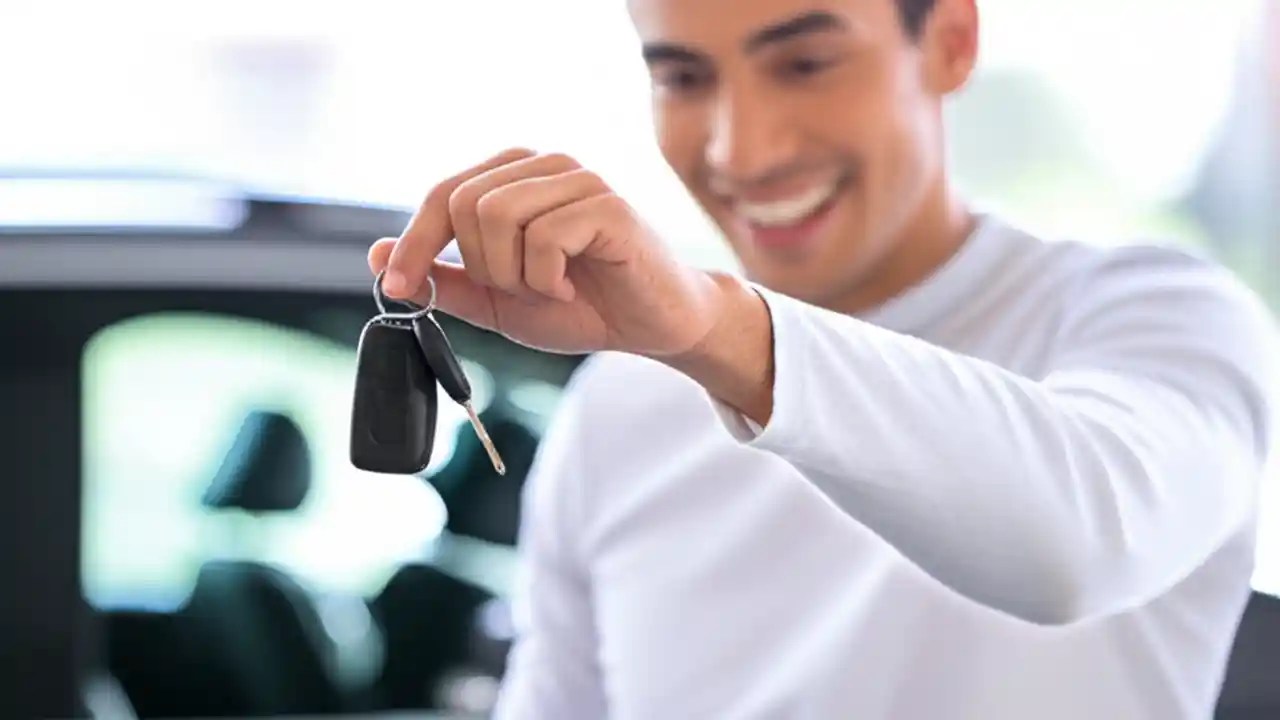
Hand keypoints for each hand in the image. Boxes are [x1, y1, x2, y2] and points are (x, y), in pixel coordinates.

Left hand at [368, 148, 723, 356]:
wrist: (652, 325)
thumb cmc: (582, 305)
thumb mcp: (497, 301)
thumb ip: (444, 280)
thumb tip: (374, 257)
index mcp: (515, 176)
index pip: (443, 193)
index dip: (413, 241)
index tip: (396, 285)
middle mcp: (545, 164)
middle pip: (464, 203)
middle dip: (482, 265)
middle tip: (520, 291)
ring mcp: (580, 179)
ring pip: (499, 215)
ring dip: (515, 274)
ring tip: (549, 288)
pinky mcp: (609, 205)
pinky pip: (545, 237)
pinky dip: (547, 278)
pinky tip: (572, 285)